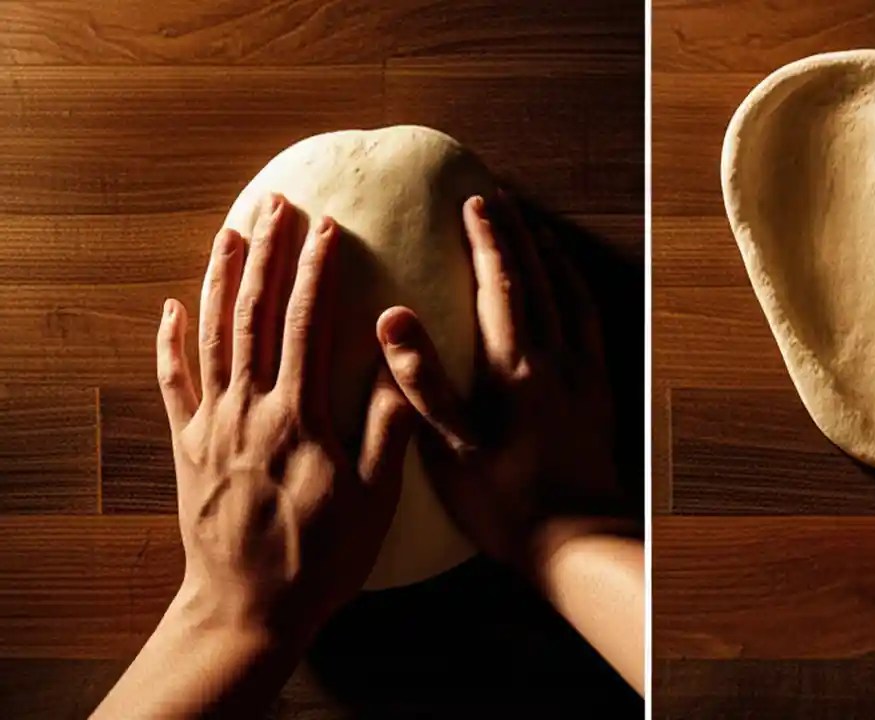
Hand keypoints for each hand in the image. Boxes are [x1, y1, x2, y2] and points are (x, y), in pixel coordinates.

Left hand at [155, 194, 413, 642]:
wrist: (249, 608)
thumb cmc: (322, 557)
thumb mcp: (374, 499)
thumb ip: (387, 429)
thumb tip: (399, 365)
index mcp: (299, 418)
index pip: (309, 325)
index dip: (318, 272)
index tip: (330, 228)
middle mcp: (250, 410)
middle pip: (256, 315)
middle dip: (268, 254)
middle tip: (278, 204)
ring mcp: (212, 426)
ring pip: (213, 336)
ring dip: (222, 279)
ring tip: (231, 231)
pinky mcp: (187, 447)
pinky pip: (174, 383)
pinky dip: (170, 341)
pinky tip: (172, 306)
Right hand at [375, 193, 620, 579]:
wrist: (577, 540)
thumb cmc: (505, 503)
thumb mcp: (450, 450)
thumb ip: (423, 382)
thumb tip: (393, 318)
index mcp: (515, 369)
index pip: (500, 285)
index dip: (486, 240)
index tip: (474, 202)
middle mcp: (555, 360)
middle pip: (538, 279)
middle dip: (517, 235)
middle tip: (501, 199)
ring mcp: (584, 375)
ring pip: (569, 297)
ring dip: (551, 257)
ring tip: (536, 230)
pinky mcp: (601, 394)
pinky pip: (591, 326)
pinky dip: (579, 295)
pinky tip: (571, 291)